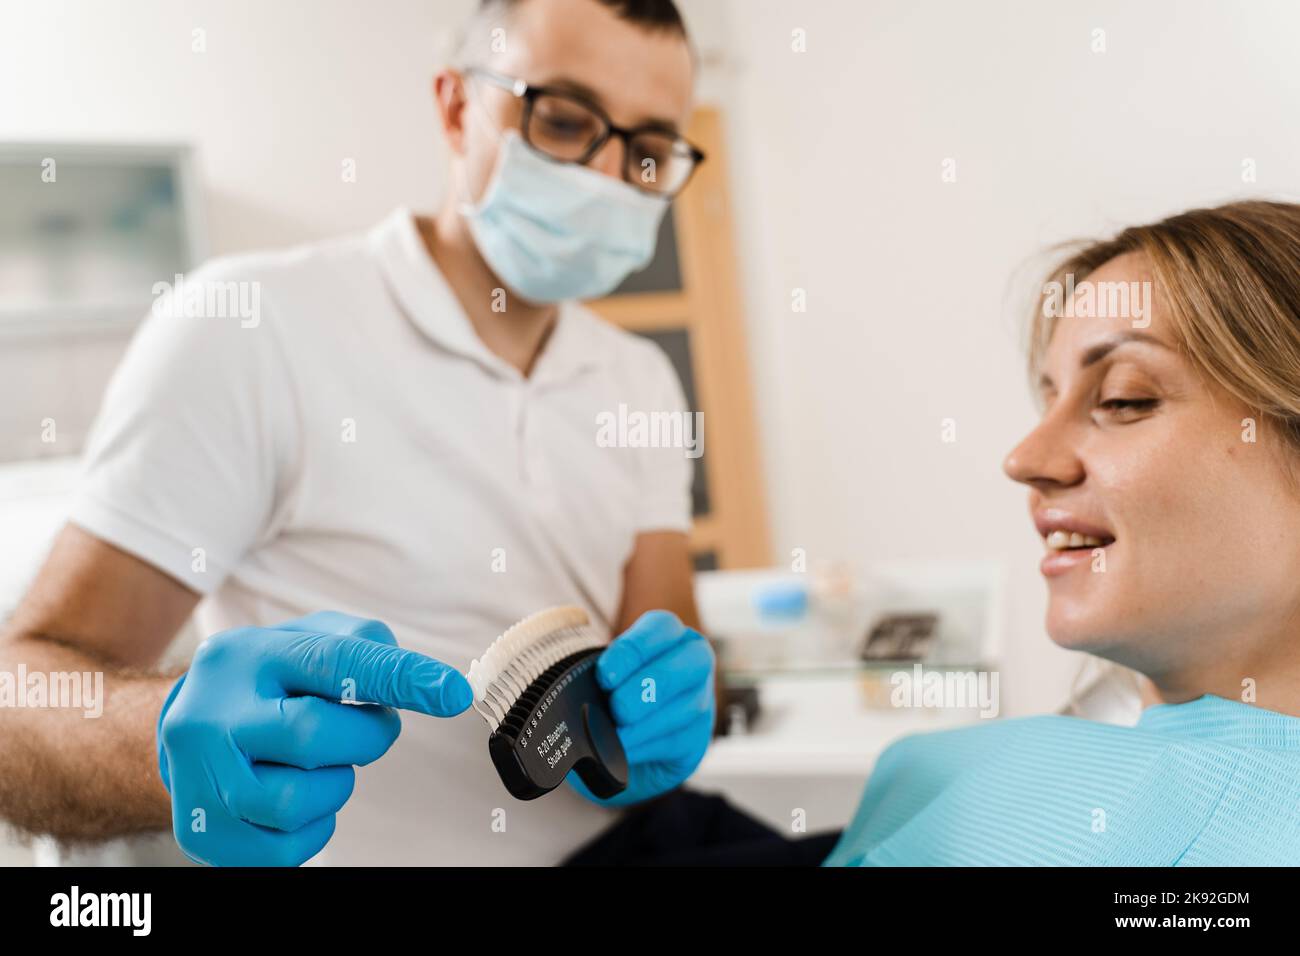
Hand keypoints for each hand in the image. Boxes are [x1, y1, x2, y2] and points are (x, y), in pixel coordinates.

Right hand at [156, 611, 470, 865]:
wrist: (188, 729)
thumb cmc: (271, 683)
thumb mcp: (310, 641)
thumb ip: (366, 646)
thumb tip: (422, 682)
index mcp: (248, 657)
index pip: (333, 661)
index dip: (399, 677)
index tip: (454, 693)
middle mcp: (212, 714)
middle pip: (314, 735)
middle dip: (364, 737)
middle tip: (367, 728)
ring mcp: (200, 778)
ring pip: (297, 800)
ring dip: (334, 785)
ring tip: (320, 764)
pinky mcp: (204, 832)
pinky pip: (287, 848)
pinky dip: (315, 827)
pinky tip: (299, 796)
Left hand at [570, 610, 714, 807]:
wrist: (622, 749)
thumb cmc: (612, 699)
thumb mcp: (605, 678)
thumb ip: (599, 674)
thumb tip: (573, 684)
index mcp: (671, 637)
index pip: (663, 627)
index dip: (634, 649)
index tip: (604, 676)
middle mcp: (695, 664)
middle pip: (691, 662)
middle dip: (651, 685)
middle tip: (617, 708)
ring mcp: (702, 703)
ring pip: (686, 707)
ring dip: (645, 724)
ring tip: (614, 735)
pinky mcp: (696, 741)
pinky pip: (677, 741)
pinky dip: (644, 748)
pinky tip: (623, 752)